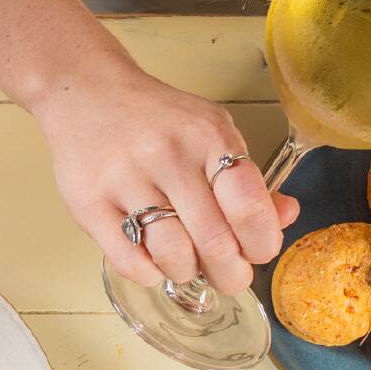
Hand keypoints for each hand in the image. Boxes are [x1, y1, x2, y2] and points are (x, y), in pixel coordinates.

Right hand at [30, 54, 296, 293]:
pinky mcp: (90, 206)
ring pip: (173, 257)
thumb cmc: (157, 120)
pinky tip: (153, 258)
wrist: (86, 94)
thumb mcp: (212, 132)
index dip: (262, 243)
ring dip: (188, 272)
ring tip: (186, 262)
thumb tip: (284, 216)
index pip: (249, 206)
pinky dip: (151, 273)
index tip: (258, 251)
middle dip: (230, 273)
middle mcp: (168, 157)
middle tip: (228, 275)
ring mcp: (125, 182)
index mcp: (208, 136)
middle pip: (215, 242)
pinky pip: (131, 262)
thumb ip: (247, 179)